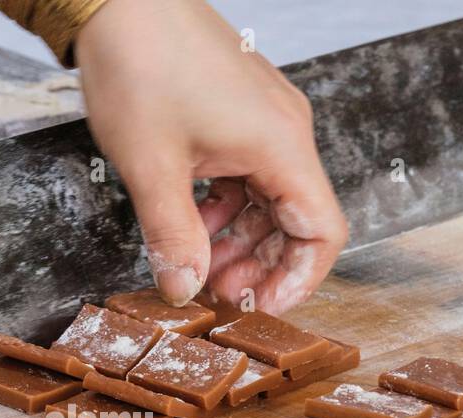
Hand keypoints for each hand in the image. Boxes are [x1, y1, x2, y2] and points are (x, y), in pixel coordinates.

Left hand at [74, 0, 346, 314]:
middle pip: (297, 221)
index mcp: (280, 145)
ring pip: (269, 200)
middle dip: (262, 266)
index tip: (260, 308)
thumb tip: (183, 289)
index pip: (322, 232)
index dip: (299, 281)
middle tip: (217, 294)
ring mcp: (263, 120)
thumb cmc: (140, 64)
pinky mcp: (239, 113)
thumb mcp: (151, 168)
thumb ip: (173, 237)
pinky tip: (190, 223)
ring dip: (239, 240)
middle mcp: (284, 132)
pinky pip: (247, 175)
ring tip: (197, 266)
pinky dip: (224, 208)